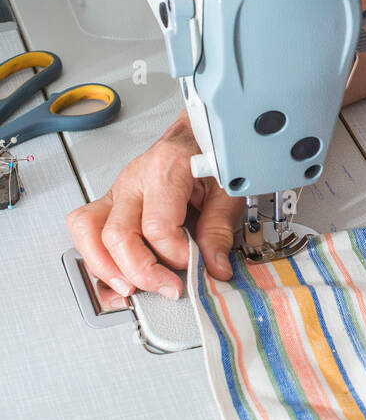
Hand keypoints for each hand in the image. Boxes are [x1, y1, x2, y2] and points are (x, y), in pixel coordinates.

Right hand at [66, 116, 243, 298]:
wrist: (196, 131)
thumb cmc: (209, 154)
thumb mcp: (227, 188)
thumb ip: (220, 228)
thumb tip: (215, 267)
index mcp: (165, 168)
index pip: (157, 226)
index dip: (176, 255)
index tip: (195, 264)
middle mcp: (134, 179)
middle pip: (116, 234)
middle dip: (141, 271)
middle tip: (167, 287)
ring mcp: (118, 191)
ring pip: (87, 231)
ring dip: (105, 267)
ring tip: (131, 288)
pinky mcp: (110, 204)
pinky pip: (84, 231)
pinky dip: (95, 259)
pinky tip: (117, 277)